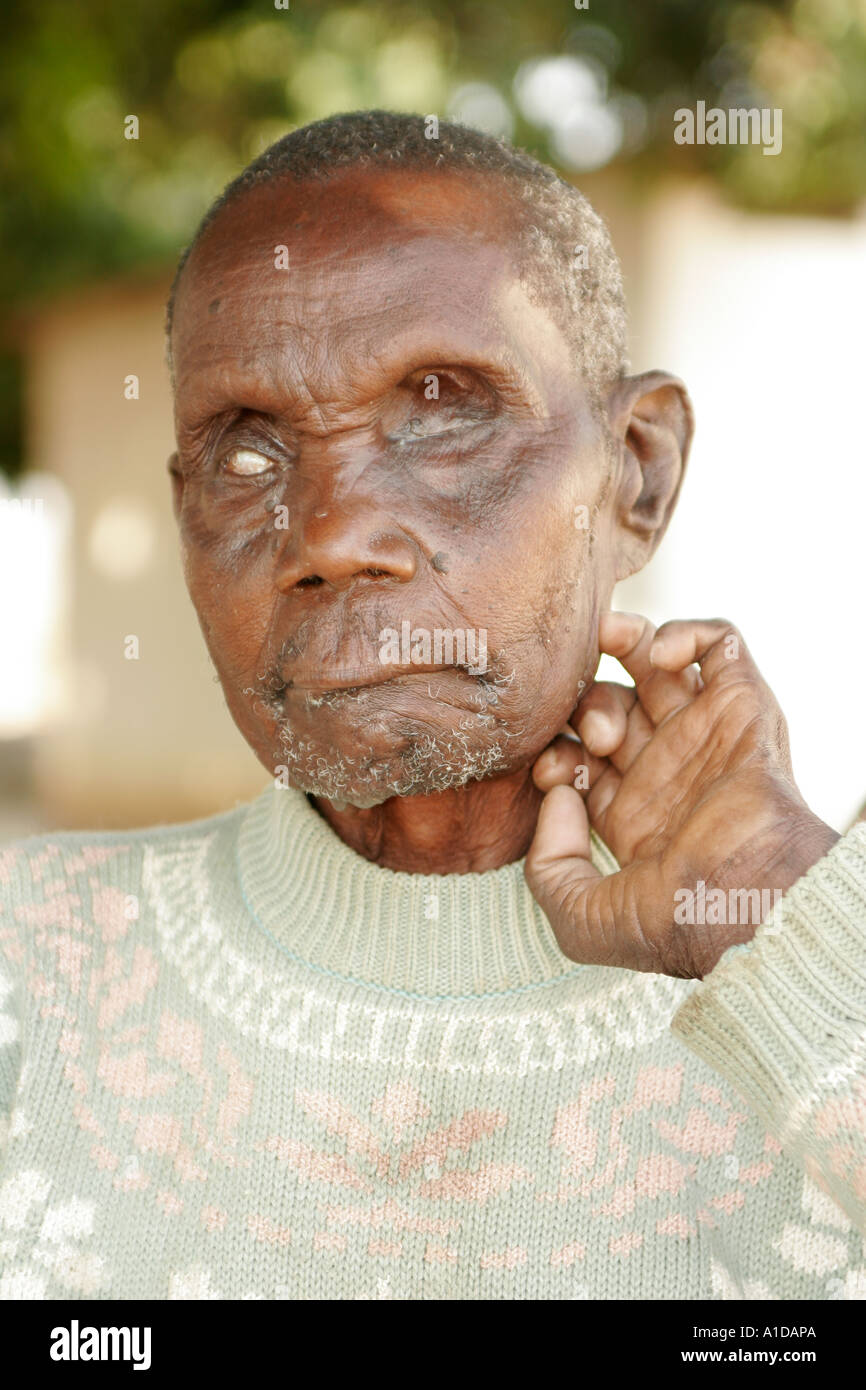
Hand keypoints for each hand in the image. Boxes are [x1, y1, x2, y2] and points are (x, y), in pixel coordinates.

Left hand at [525, 612, 839, 977]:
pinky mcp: (744, 707)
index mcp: (634, 817)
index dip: (556, 752)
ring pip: (658, 666)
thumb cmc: (679, 923)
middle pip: (611, 707)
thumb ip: (547, 870)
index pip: (582, 759)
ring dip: (625, 645)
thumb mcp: (582, 919)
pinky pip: (721, 644)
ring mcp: (705, 736)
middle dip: (588, 707)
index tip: (552, 771)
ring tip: (606, 644)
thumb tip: (558, 795)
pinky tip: (660, 653)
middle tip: (597, 736)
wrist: (749, 904)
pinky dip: (687, 632)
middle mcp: (668, 770)